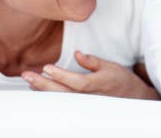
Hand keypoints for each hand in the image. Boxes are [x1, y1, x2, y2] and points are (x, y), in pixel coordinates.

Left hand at [22, 51, 159, 99]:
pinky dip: (50, 95)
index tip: (47, 68)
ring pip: (60, 99)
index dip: (61, 75)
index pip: (76, 82)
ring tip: (29, 81)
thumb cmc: (121, 81)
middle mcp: (88, 97)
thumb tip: (78, 54)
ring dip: (43, 90)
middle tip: (27, 75)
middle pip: (63, 93)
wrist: (132, 98)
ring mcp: (84, 104)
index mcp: (97, 85)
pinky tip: (39, 89)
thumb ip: (92, 61)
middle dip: (43, 84)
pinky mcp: (81, 106)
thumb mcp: (110, 67)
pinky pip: (63, 101)